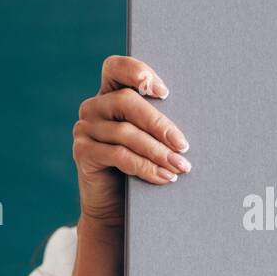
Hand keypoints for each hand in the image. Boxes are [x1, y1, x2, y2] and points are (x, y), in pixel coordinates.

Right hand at [73, 56, 190, 227]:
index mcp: (111, 93)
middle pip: (126, 101)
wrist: (116, 207)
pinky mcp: (82, 152)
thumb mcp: (151, 140)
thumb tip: (194, 119)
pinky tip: (164, 177)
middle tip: (183, 145)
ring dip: (157, 151)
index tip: (164, 93)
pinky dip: (145, 167)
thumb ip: (159, 123)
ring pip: (125, 132)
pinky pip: (118, 155)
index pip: (116, 67)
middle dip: (159, 123)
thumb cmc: (141, 167)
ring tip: (180, 166)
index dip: (137, 72)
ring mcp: (85, 128)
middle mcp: (94, 107)